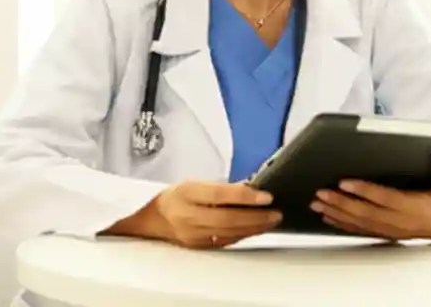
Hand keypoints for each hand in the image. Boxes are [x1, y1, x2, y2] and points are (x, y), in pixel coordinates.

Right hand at [150, 181, 281, 248]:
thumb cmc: (178, 197)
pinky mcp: (199, 247)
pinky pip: (226, 241)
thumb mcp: (195, 183)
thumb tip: (252, 188)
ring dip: (254, 227)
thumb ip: (222, 187)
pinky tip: (257, 229)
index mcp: (187, 193)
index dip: (245, 196)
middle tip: (275, 212)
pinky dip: (244, 235)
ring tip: (272, 220)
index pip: (219, 195)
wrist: (155, 219)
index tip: (266, 196)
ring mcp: (194, 235)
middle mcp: (189, 216)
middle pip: (227, 219)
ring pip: (229, 233)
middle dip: (256, 217)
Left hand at [311, 161, 430, 242]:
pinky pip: (362, 230)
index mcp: (416, 207)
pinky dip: (343, 224)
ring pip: (360, 223)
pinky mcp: (389, 233)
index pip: (385, 198)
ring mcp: (394, 229)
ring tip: (316, 203)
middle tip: (320, 193)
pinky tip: (328, 216)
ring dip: (337, 213)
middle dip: (340, 203)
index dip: (364, 191)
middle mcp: (402, 221)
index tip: (344, 182)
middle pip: (366, 213)